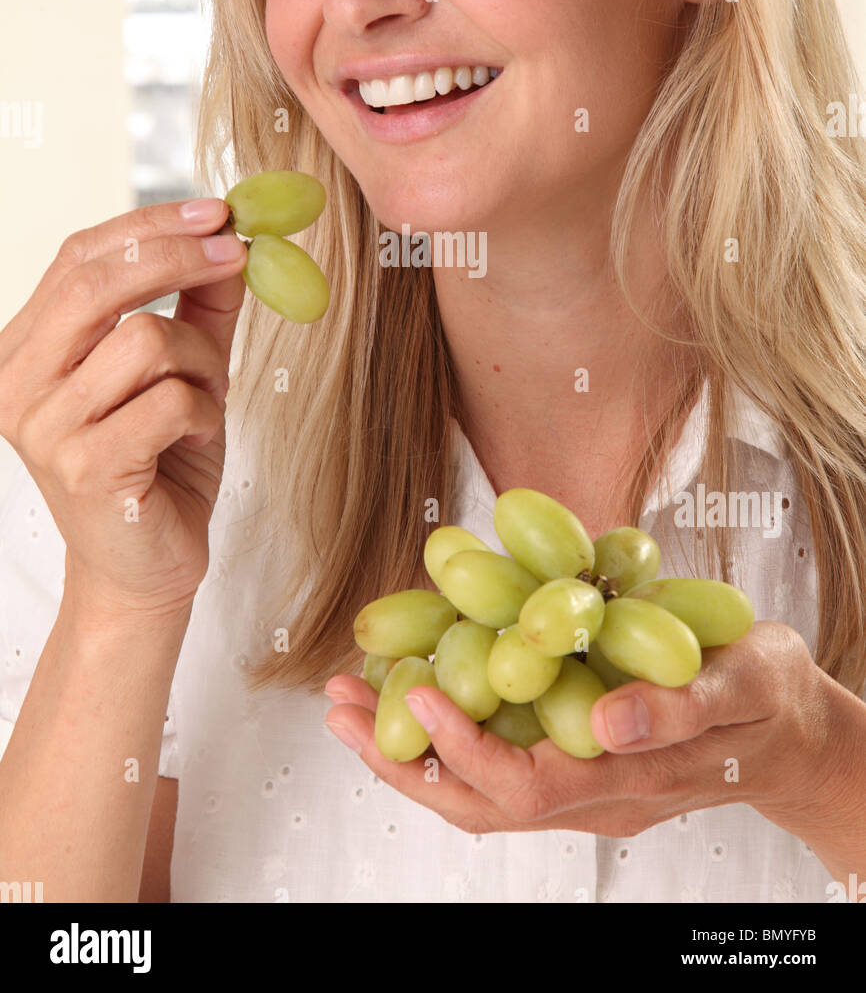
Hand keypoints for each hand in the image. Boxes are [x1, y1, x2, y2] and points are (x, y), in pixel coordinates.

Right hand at [0, 198, 248, 622]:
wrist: (145, 568)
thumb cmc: (158, 465)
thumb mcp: (181, 370)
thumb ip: (198, 306)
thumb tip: (232, 239)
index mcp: (25, 349)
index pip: (77, 257)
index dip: (149, 225)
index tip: (215, 210)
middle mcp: (17, 382)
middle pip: (98, 283)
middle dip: (179, 257)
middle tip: (238, 252)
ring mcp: (44, 426)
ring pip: (146, 340)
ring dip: (202, 364)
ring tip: (204, 400)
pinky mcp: (85, 466)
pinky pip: (171, 400)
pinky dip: (204, 411)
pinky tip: (194, 438)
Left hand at [325, 621, 833, 836]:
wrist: (792, 736)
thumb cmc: (771, 698)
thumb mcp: (746, 680)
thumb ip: (680, 705)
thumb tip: (603, 719)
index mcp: (630, 780)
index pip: (527, 786)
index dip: (465, 744)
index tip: (414, 690)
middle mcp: (594, 798)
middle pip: (480, 805)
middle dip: (402, 762)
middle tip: (338, 705)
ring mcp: (583, 791)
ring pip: (478, 796)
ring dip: (407, 754)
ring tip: (350, 701)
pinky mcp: (577, 769)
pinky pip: (495, 770)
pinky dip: (446, 740)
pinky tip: (415, 694)